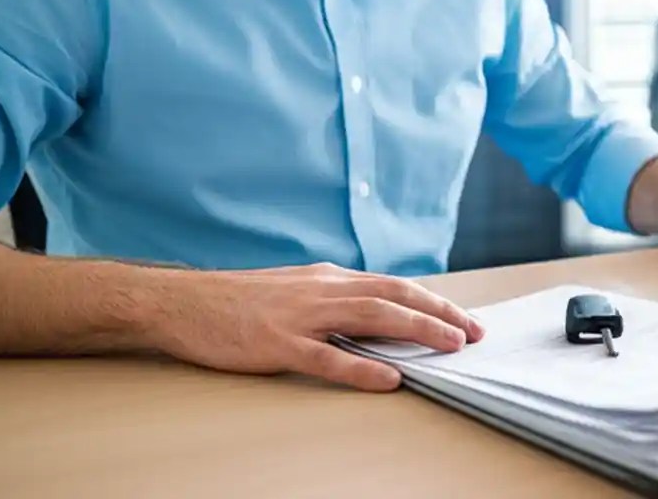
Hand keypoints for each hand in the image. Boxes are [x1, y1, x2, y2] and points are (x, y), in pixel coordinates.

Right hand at [144, 263, 484, 391]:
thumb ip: (337, 303)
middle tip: (475, 334)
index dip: (434, 302)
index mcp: (329, 279)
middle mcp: (323, 290)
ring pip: (371, 318)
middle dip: (441, 314)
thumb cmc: (239, 302)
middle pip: (394, 296)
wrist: (182, 302)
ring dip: (417, 330)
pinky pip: (326, 356)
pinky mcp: (276, 343)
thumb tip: (381, 319)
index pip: (394, 286)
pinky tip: (389, 377)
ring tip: (450, 346)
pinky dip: (362, 367)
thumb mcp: (297, 291)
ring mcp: (300, 316)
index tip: (465, 319)